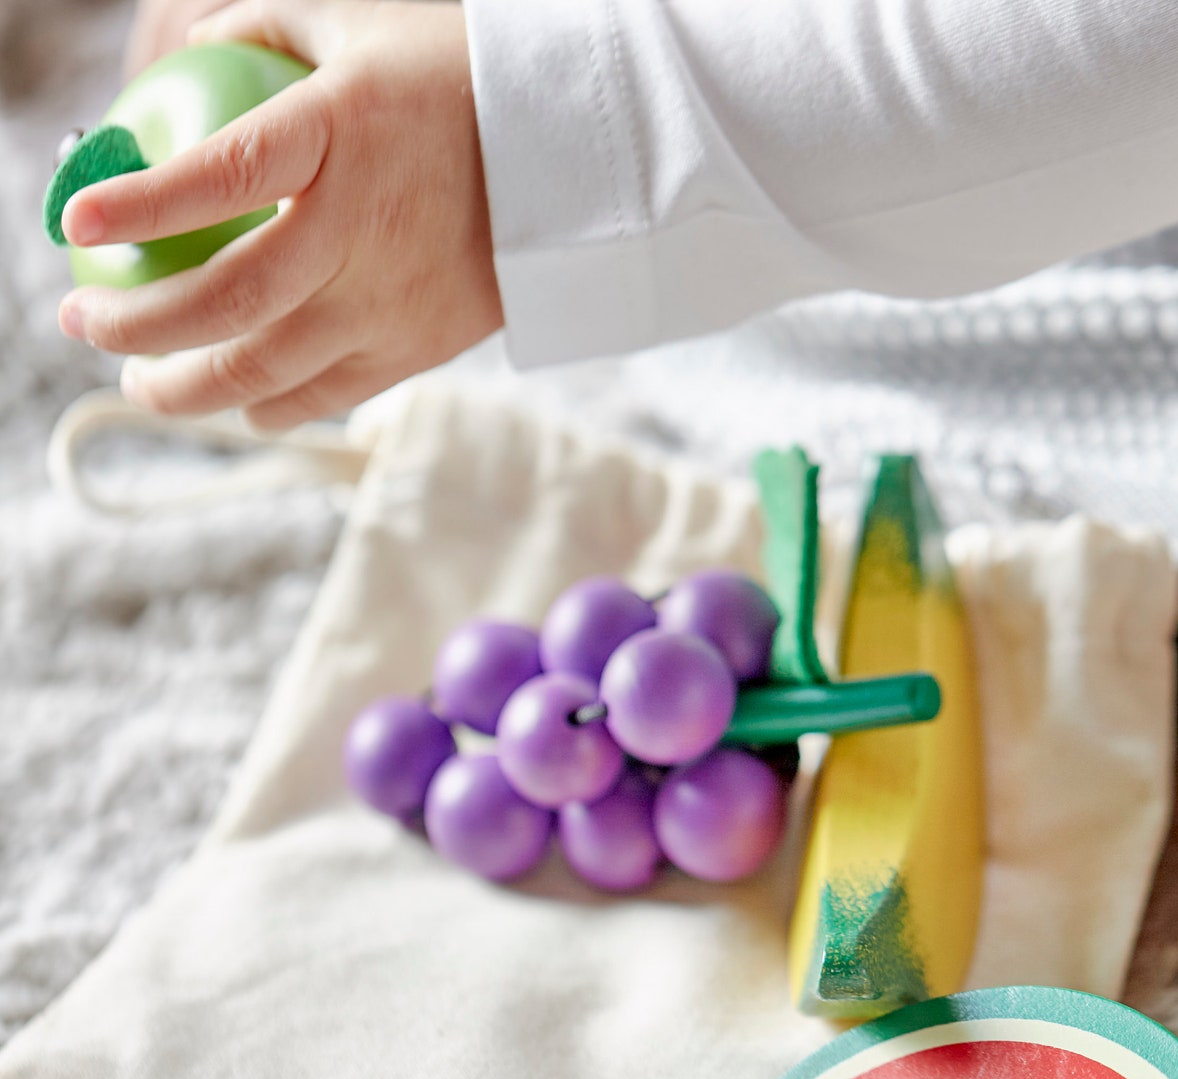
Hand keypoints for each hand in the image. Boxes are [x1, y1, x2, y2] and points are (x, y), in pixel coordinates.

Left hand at [58, 0, 502, 430]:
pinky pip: (328, 394)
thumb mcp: (357, 22)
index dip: (142, 204)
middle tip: (87, 325)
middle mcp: (362, 229)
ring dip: (190, 389)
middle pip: (231, 300)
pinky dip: (270, 407)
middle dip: (141, 326)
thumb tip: (185, 60)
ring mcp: (391, 301)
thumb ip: (260, 29)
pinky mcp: (418, 348)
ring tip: (144, 385)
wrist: (570, 165)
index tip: (72, 224)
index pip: (222, 174)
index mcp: (340, 135)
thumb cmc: (456, 81)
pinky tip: (236, 402)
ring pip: (270, 370)